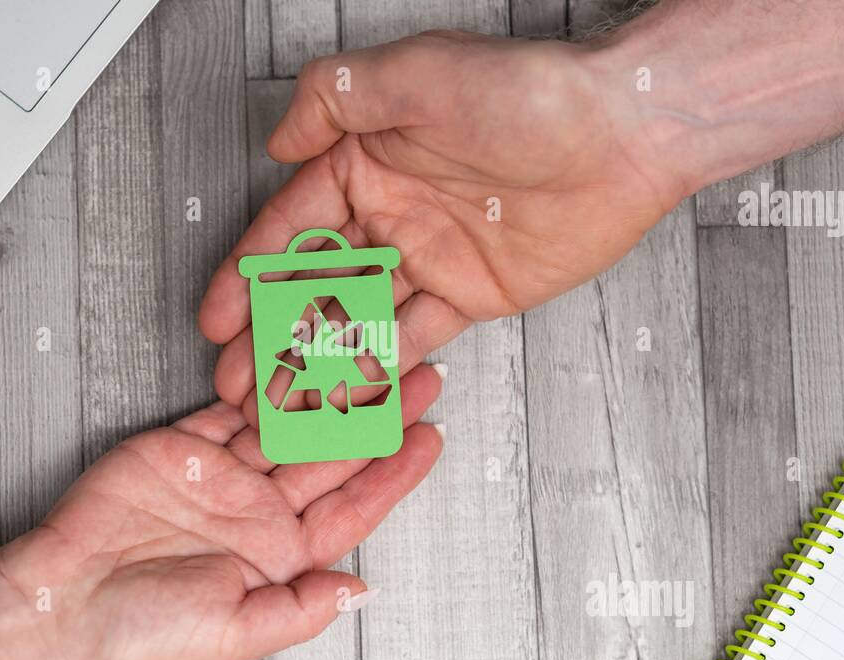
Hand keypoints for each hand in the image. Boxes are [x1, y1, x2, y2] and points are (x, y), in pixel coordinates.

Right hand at [0, 364, 443, 659]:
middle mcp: (256, 513)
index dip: (393, 472)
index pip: (353, 506)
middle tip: (413, 375)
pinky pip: (230, 406)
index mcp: (279, 556)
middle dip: (373, 415)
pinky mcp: (182, 446)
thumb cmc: (140, 636)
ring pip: (286, 422)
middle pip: (329, 454)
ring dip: (324, 390)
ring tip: (363, 354)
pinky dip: (260, 381)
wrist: (61, 605)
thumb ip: (302, 607)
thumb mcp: (235, 632)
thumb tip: (360, 590)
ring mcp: (221, 476)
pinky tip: (294, 357)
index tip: (429, 437)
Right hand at [199, 30, 684, 420]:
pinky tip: (348, 391)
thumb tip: (278, 136)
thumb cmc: (530, 94)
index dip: (248, 276)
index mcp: (368, 160)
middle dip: (272, 335)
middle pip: (316, 283)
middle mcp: (393, 210)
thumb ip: (335, 99)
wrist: (623, 135)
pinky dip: (379, 365)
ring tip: (282, 401)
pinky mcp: (471, 294)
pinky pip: (413, 335)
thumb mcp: (416, 74)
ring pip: (357, 317)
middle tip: (239, 380)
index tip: (220, 316)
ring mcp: (429, 256)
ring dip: (316, 360)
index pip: (291, 227)